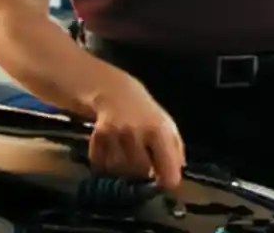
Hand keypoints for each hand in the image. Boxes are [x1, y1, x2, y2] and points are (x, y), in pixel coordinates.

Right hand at [88, 72, 185, 188]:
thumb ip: (175, 152)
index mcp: (159, 131)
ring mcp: (115, 136)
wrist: (115, 93)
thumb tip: (174, 178)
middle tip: (144, 160)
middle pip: (141, 173)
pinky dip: (108, 165)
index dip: (167, 180)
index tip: (165, 180)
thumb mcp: (168, 127)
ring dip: (125, 169)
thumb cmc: (146, 114)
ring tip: (129, 154)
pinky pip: (103, 167)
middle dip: (144, 171)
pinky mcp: (98, 139)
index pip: (167, 170)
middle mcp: (136, 133)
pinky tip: (114, 152)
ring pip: (121, 172)